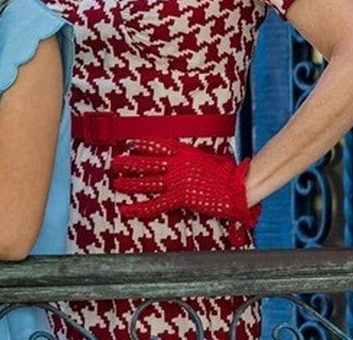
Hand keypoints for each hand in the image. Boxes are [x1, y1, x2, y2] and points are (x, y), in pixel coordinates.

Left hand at [110, 139, 259, 245]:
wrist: (238, 186)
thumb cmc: (230, 174)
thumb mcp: (211, 159)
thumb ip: (197, 160)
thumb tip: (193, 163)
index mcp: (185, 153)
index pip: (159, 146)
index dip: (143, 144)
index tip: (130, 143)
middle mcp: (176, 165)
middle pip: (146, 162)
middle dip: (129, 163)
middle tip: (114, 163)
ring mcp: (176, 181)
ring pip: (146, 181)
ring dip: (129, 182)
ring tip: (115, 182)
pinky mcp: (178, 197)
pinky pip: (153, 204)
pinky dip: (137, 207)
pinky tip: (124, 209)